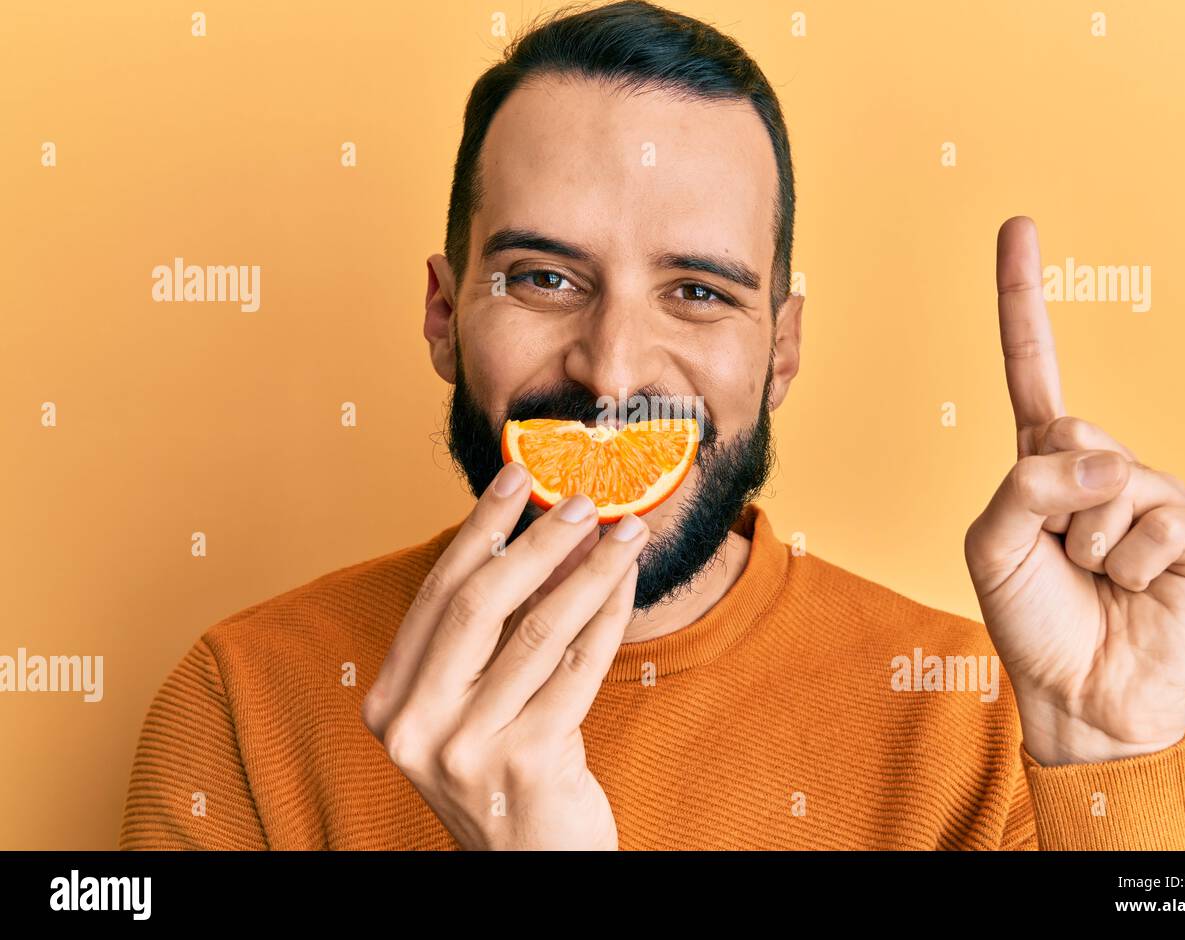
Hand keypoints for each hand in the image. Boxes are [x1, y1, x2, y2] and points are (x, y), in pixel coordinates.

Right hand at [360, 461, 648, 847]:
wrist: (533, 871)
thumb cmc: (506, 776)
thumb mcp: (474, 708)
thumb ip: (489, 637)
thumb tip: (543, 538)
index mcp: (392, 702)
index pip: (438, 594)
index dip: (479, 529)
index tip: (516, 478)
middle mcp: (416, 726)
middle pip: (481, 603)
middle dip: (538, 541)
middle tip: (583, 502)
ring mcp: (467, 749)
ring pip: (538, 630)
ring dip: (589, 573)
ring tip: (625, 535)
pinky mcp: (526, 763)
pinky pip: (578, 669)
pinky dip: (608, 619)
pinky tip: (627, 588)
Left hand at [963, 217, 1184, 765]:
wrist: (1082, 697)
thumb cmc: (1032, 620)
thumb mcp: (992, 548)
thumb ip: (1024, 486)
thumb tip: (1106, 458)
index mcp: (1044, 462)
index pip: (1033, 368)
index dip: (1023, 299)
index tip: (1017, 225)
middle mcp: (1103, 466)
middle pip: (1071, 433)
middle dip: (1054, 505)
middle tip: (1062, 557)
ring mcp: (1156, 494)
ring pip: (1117, 484)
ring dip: (1091, 547)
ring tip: (1097, 580)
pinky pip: (1165, 521)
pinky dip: (1136, 566)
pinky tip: (1140, 589)